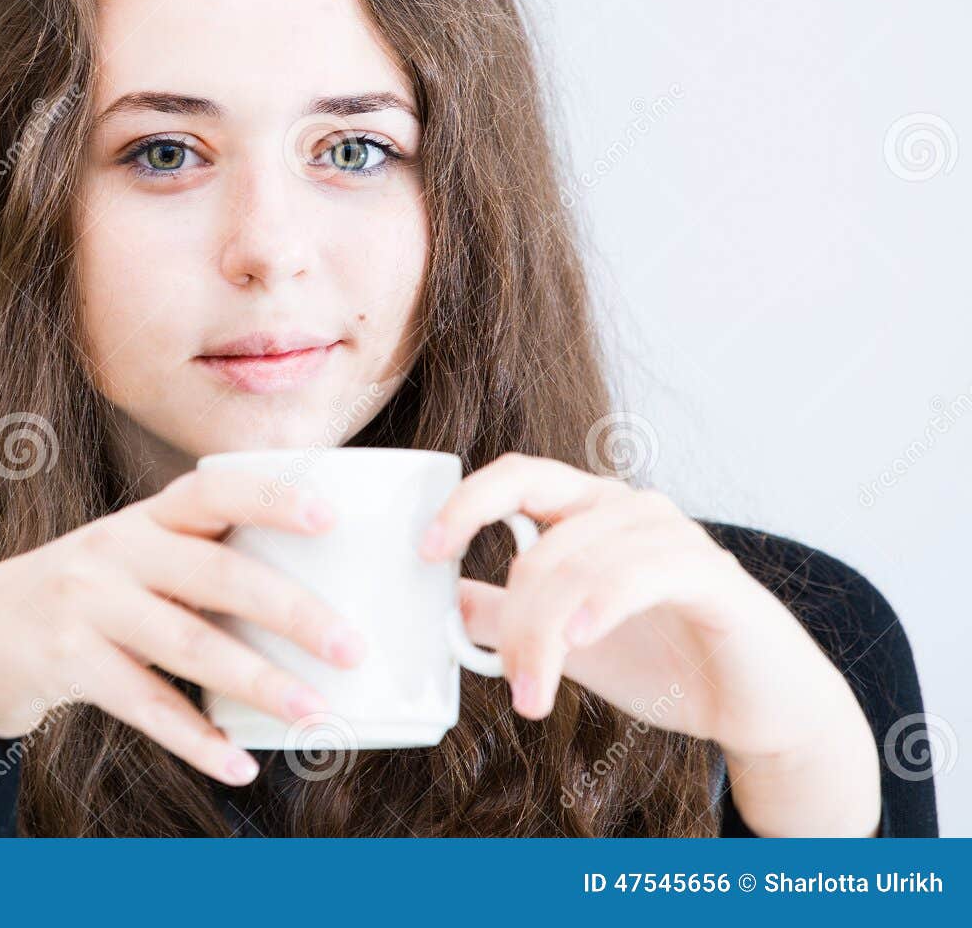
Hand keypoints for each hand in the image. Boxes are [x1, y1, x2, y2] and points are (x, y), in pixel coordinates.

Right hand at [0, 467, 367, 785]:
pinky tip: (238, 765)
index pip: (215, 491)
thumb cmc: (84, 601)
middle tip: (351, 647)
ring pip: (187, 642)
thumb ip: (197, 571)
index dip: (272, 499)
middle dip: (291, 610)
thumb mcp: (131, 564)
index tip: (331, 515)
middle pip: (216, 572)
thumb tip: (308, 614)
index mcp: (145, 518)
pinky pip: (144, 703)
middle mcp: (116, 548)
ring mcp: (86, 602)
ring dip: (257, 682)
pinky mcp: (63, 659)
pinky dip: (196, 739)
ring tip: (313, 713)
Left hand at [417, 453, 880, 833]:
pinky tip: (579, 640)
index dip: (464, 505)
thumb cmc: (663, 660)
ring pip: (578, 566)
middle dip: (511, 615)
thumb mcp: (563, 642)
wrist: (758, 706)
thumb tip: (444, 606)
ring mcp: (671, 535)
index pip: (515, 478)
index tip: (425, 551)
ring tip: (535, 694)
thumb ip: (504, 618)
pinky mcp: (710, 573)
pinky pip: (639, 572)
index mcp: (587, 512)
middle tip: (509, 677)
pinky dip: (598, 604)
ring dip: (544, 637)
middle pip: (539, 542)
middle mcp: (626, 508)